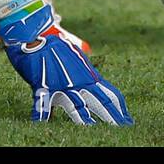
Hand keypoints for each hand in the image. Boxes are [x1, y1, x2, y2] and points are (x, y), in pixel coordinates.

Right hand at [0, 1, 132, 124]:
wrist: (34, 32)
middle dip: (111, 118)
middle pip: (99, 102)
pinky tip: (41, 124)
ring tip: (92, 131)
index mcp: (87, 75)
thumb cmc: (54, 46)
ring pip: (75, 106)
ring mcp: (60, 84)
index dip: (120, 109)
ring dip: (84, 120)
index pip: (109, 94)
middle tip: (122, 129)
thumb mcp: (73, 59)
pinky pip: (41, 104)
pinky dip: (40, 116)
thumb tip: (90, 85)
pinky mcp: (41, 85)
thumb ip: (81, 76)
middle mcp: (77, 81)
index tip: (128, 121)